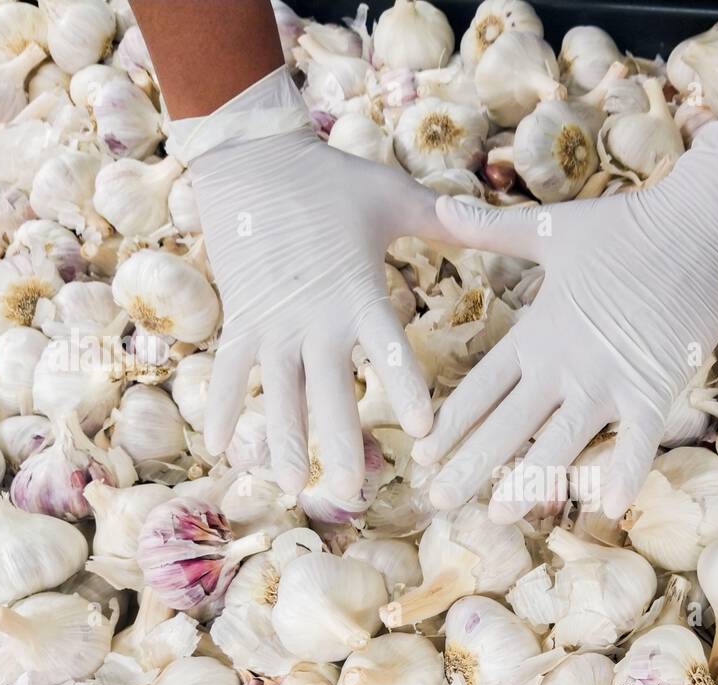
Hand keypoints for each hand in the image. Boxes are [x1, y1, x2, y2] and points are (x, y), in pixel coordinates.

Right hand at [180, 69, 445, 496]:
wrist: (250, 157)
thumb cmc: (331, 179)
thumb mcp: (392, 196)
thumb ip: (443, 221)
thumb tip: (496, 221)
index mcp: (360, 293)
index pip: (388, 351)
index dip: (404, 390)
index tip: (422, 434)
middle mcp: (316, 319)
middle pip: (327, 394)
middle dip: (338, 446)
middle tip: (351, 494)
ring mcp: (273, 323)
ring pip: (275, 395)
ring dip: (281, 442)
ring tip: (288, 487)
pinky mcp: (240, 320)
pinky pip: (228, 373)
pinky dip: (220, 409)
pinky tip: (221, 450)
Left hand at [412, 111, 717, 522]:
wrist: (704, 224)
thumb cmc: (629, 227)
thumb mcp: (550, 230)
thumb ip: (490, 229)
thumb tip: (437, 204)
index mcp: (538, 332)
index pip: (482, 387)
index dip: (450, 422)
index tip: (421, 454)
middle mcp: (566, 363)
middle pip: (507, 426)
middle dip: (469, 466)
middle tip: (435, 502)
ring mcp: (610, 380)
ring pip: (559, 443)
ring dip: (527, 483)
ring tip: (497, 517)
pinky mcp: (656, 387)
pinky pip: (639, 440)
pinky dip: (625, 471)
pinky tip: (606, 508)